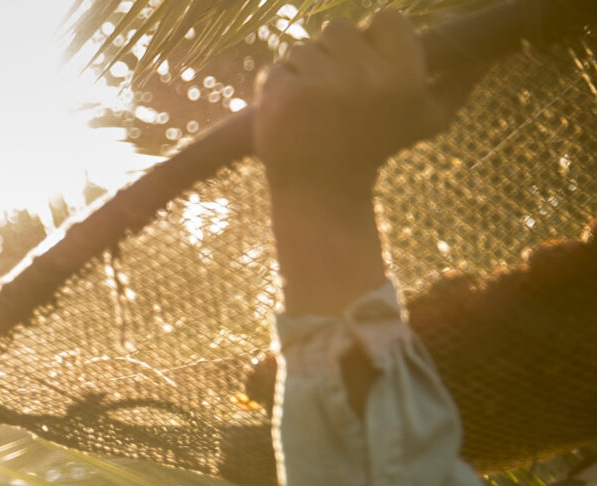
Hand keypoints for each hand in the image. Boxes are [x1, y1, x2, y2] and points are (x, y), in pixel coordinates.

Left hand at [255, 10, 478, 195]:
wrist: (323, 192)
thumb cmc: (378, 149)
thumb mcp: (428, 121)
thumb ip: (458, 84)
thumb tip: (488, 56)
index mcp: (401, 76)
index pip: (384, 17)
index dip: (370, 35)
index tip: (364, 61)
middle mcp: (364, 77)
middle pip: (338, 29)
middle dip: (332, 54)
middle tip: (333, 90)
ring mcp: (320, 86)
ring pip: (303, 47)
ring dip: (303, 71)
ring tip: (311, 106)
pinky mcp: (282, 97)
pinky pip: (274, 68)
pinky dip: (276, 87)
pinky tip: (288, 114)